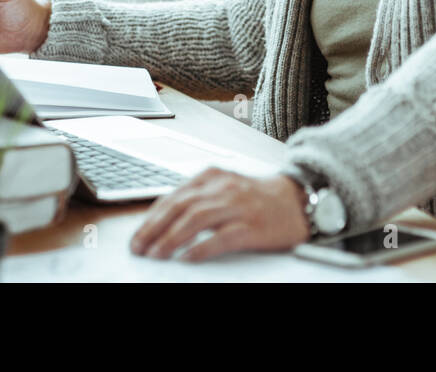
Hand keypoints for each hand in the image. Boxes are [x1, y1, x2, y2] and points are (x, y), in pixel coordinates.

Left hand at [129, 168, 310, 260]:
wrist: (298, 200)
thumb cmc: (257, 198)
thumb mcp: (224, 188)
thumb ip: (198, 198)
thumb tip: (162, 223)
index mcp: (212, 176)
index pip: (173, 197)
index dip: (151, 218)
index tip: (136, 237)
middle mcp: (223, 187)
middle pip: (181, 206)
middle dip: (155, 229)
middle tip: (138, 248)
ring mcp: (239, 205)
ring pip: (197, 219)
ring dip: (172, 238)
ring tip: (156, 254)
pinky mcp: (253, 226)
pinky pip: (223, 236)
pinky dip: (202, 247)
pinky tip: (188, 258)